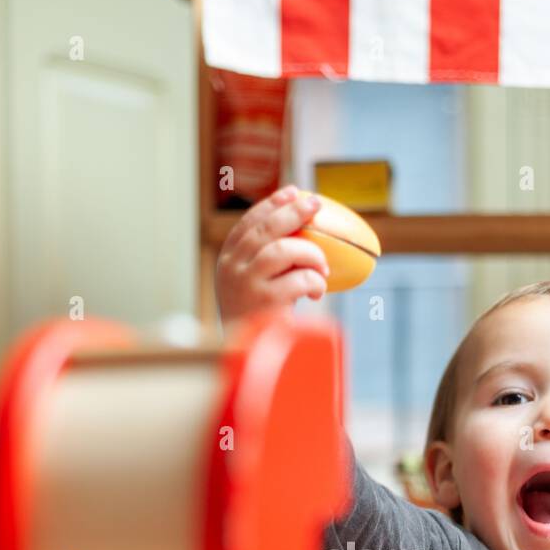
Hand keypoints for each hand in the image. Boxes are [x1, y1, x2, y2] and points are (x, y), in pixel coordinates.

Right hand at [215, 185, 329, 325]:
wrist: (245, 358)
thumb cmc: (254, 320)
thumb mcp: (250, 285)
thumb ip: (263, 260)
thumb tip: (299, 229)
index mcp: (227, 260)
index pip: (249, 223)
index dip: (272, 204)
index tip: (293, 191)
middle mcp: (232, 268)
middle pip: (266, 229)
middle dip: (294, 212)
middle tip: (316, 205)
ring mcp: (246, 284)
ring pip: (284, 250)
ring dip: (311, 254)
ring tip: (322, 269)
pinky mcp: (265, 302)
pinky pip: (300, 279)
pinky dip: (315, 282)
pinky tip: (317, 292)